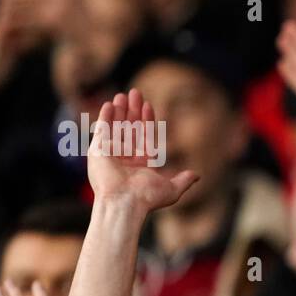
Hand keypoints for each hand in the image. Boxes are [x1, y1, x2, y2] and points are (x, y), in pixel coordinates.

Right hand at [86, 88, 199, 211]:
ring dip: (119, 110)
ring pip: (116, 126)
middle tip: (135, 92)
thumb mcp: (172, 189)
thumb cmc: (147, 198)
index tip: (148, 105)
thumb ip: (183, 180)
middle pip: (130, 128)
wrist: (124, 202)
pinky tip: (110, 104)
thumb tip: (197, 175)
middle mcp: (125, 157)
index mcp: (140, 163)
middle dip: (132, 110)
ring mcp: (111, 153)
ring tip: (123, 95)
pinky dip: (105, 117)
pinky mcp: (98, 151)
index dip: (147, 120)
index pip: (144, 135)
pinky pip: (102, 130)